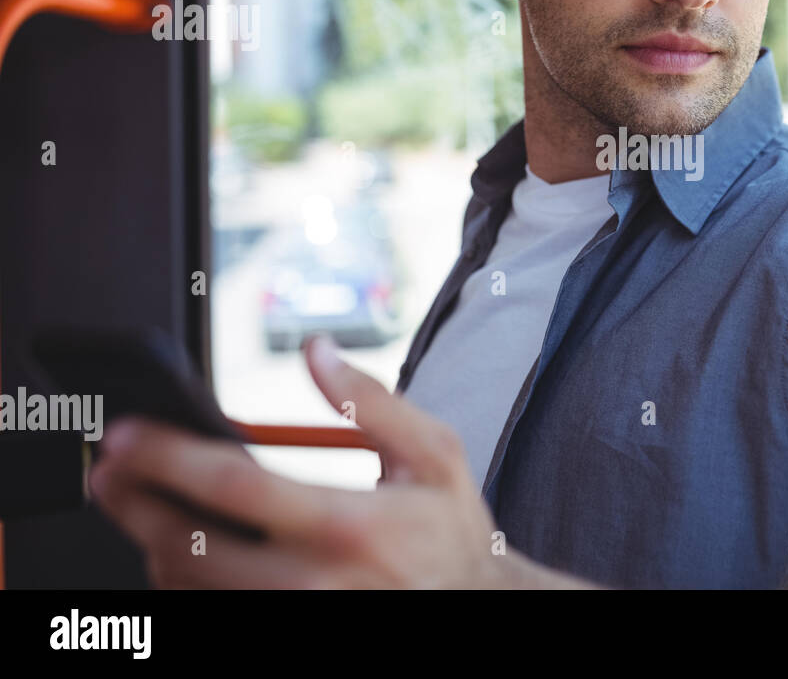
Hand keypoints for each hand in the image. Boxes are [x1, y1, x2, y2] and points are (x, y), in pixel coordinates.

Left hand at [89, 335, 595, 588]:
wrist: (476, 607)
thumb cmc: (449, 530)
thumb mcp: (434, 452)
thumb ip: (372, 400)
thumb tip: (316, 351)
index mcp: (350, 525)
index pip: (234, 484)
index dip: (167, 454)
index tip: (128, 432)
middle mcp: (314, 584)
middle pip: (188, 546)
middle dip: (133, 502)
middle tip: (108, 467)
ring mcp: (295, 620)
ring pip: (190, 588)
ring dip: (152, 542)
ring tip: (139, 503)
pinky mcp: (286, 639)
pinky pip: (211, 615)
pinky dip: (182, 583)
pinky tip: (180, 553)